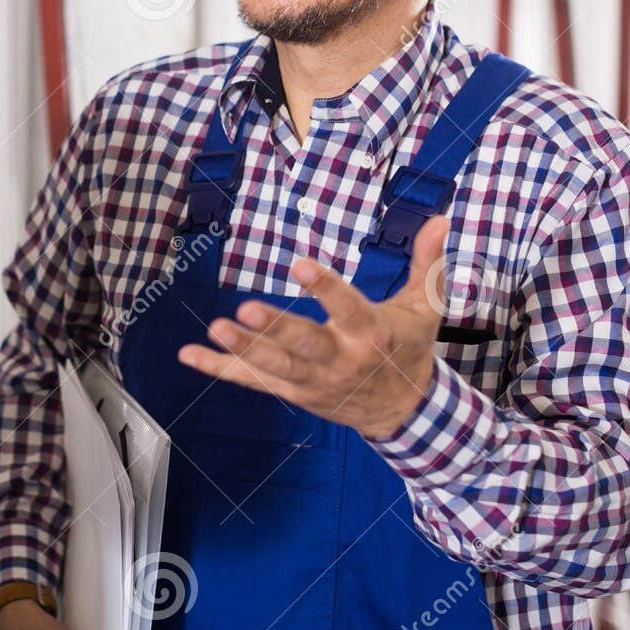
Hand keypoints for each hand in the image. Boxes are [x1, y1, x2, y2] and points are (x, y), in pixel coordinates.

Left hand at [178, 215, 447, 439]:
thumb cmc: (409, 347)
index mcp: (373, 335)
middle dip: (275, 330)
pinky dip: (219, 368)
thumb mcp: (425, 308)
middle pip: (305, 345)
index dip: (325, 288)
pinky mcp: (292, 392)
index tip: (299, 264)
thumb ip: (428, 264)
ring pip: (275, 367)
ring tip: (216, 327)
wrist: (404, 411)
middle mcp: (341, 361)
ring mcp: (313, 381)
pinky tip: (188, 354)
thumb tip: (441, 219)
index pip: (348, 309)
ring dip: (242, 349)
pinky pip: (251, 381)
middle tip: (246, 311)